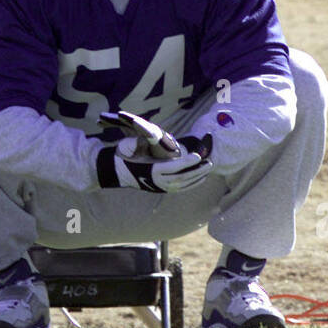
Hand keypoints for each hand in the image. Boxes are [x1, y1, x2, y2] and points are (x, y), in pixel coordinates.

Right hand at [97, 112, 213, 192]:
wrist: (118, 170)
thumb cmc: (124, 155)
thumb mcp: (127, 145)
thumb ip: (137, 142)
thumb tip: (148, 138)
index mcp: (150, 171)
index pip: (173, 168)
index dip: (186, 163)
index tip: (197, 156)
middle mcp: (157, 182)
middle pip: (181, 178)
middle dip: (197, 171)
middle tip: (210, 162)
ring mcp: (160, 187)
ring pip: (183, 184)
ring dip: (197, 176)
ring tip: (209, 167)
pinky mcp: (162, 189)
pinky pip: (181, 188)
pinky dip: (192, 183)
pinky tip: (201, 177)